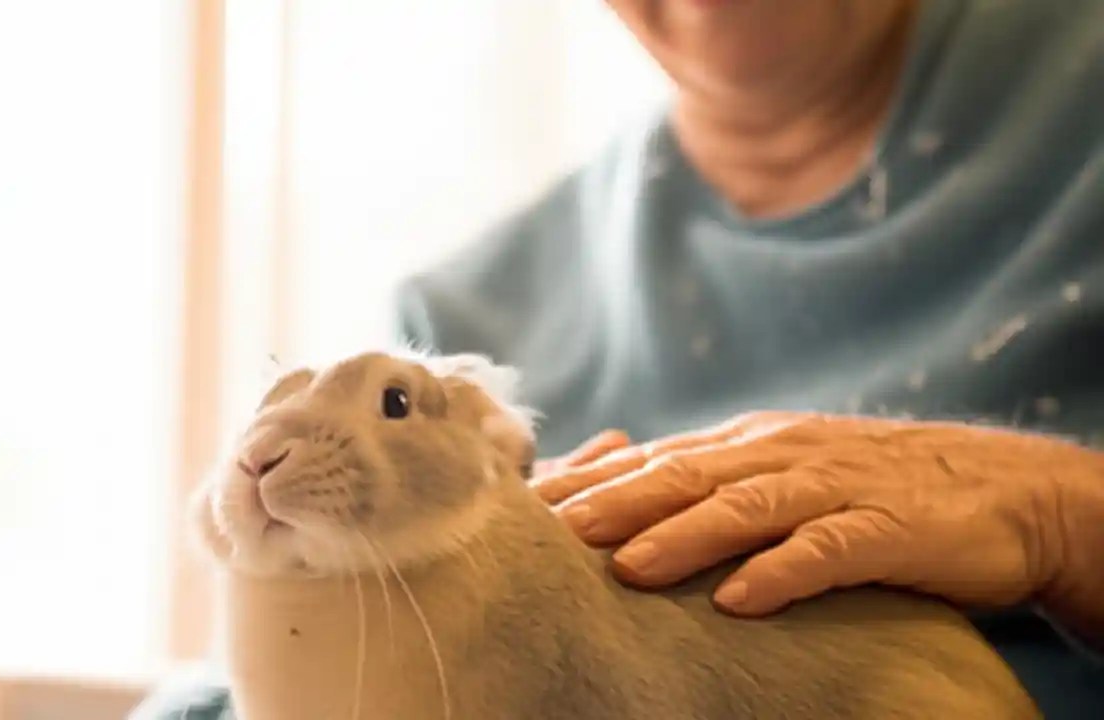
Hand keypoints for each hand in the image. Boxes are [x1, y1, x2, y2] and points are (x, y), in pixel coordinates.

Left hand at [533, 412, 1103, 629]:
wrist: (1002, 486)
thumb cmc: (875, 486)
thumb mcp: (787, 471)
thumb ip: (716, 479)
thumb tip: (630, 493)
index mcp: (750, 444)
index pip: (656, 460)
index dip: (593, 483)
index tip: (530, 509)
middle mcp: (780, 454)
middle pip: (686, 476)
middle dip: (617, 503)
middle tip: (554, 533)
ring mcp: (833, 487)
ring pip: (745, 506)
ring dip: (684, 535)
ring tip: (628, 567)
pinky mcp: (886, 526)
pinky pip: (829, 551)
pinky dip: (782, 571)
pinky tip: (742, 599)